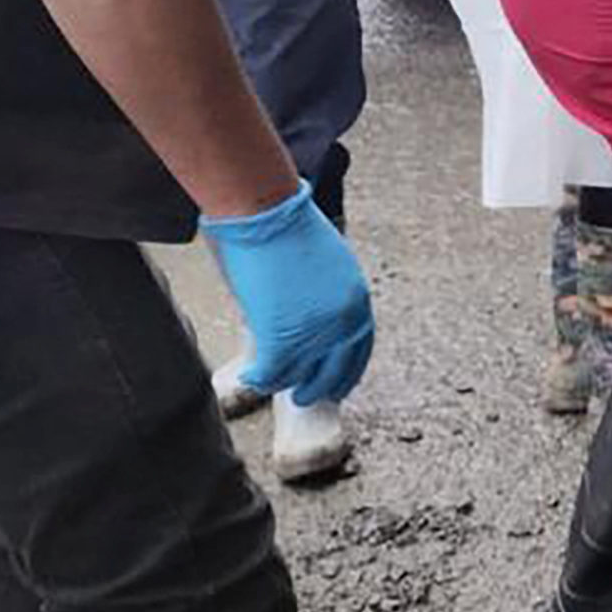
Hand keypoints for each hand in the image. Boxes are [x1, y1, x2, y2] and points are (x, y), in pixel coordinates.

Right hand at [202, 186, 374, 407]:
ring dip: (285, 382)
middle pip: (338, 369)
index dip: (348, 368)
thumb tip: (307, 315)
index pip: (359, 346)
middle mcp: (344, 320)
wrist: (267, 215)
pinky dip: (260, 380)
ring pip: (300, 373)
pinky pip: (274, 373)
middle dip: (323, 386)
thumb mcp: (325, 265)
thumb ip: (324, 295)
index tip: (339, 381)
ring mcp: (315, 332)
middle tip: (308, 396)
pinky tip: (252, 378)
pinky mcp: (284, 338)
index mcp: (357, 299)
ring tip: (273, 383)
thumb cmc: (288, 229)